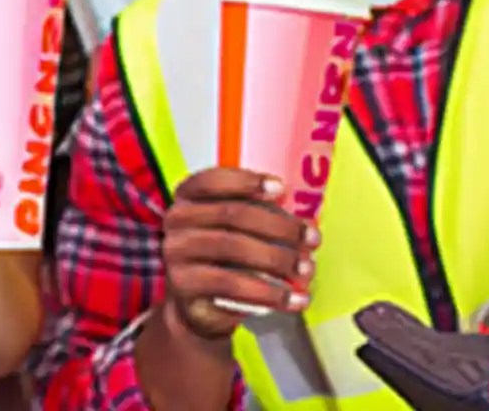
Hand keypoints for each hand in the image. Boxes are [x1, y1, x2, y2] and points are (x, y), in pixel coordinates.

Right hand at [161, 168, 319, 338]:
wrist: (196, 308)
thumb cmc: (223, 260)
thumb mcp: (234, 231)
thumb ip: (258, 216)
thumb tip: (304, 222)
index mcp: (187, 198)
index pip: (211, 181)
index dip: (246, 181)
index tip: (282, 188)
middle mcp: (176, 221)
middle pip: (231, 214)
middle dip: (279, 226)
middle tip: (312, 239)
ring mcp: (176, 254)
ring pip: (233, 248)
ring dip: (278, 259)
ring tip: (306, 270)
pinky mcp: (184, 286)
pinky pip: (232, 286)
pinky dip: (269, 293)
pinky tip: (294, 299)